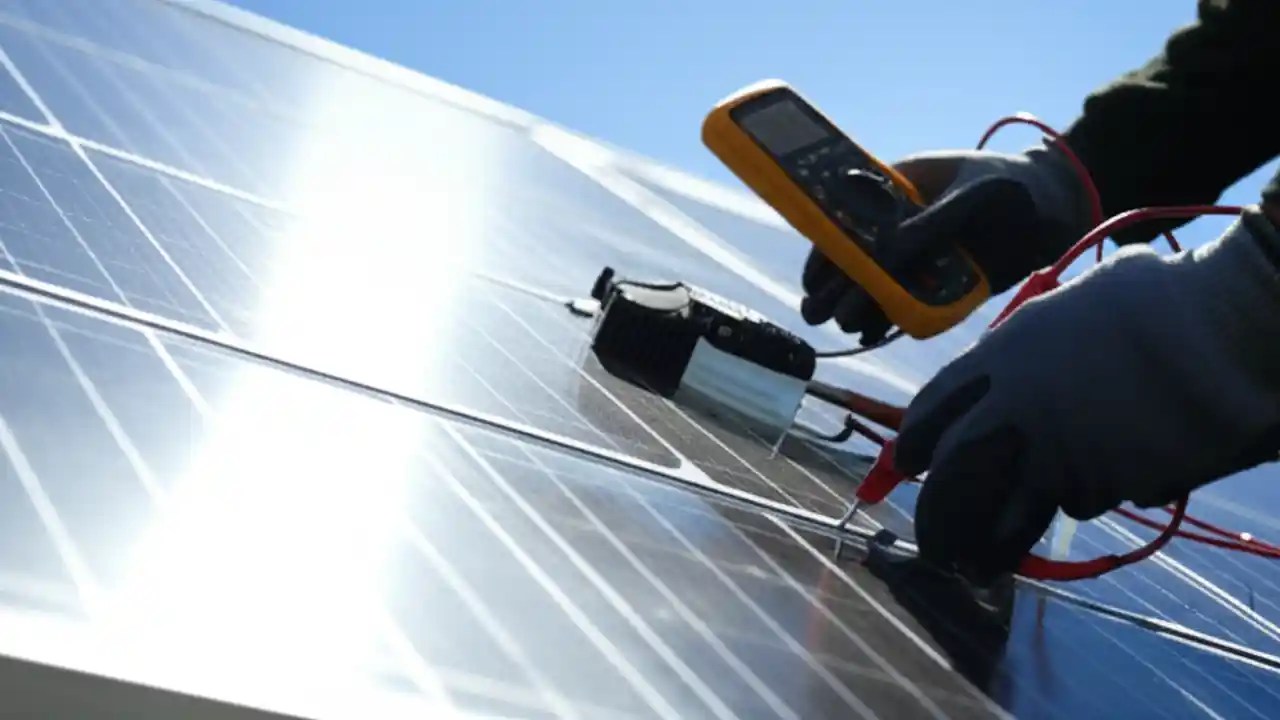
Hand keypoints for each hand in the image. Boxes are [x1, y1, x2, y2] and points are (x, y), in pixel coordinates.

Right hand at [800, 145, 1089, 343]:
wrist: (1059, 213)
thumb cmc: (1015, 187)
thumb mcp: (974, 198)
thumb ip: (932, 226)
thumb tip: (886, 253)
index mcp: (896, 190)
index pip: (846, 218)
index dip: (826, 248)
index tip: (815, 277)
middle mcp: (900, 225)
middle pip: (855, 259)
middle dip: (835, 287)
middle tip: (817, 314)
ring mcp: (918, 256)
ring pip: (876, 285)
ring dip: (858, 306)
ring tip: (849, 326)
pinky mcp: (938, 284)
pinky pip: (905, 304)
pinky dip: (888, 319)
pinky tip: (873, 333)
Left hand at [894, 207, 1279, 581]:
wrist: (1223, 331)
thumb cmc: (1161, 297)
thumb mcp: (1079, 301)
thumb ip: (1044, 336)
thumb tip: (1031, 347)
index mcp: (1004, 353)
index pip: (936, 404)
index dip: (917, 439)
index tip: (908, 461)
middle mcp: (1017, 406)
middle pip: (955, 473)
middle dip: (937, 512)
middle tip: (929, 539)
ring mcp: (1060, 450)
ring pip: (1008, 515)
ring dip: (989, 546)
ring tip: (976, 569)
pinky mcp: (1105, 482)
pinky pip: (1080, 505)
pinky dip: (1079, 506)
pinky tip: (1087, 503)